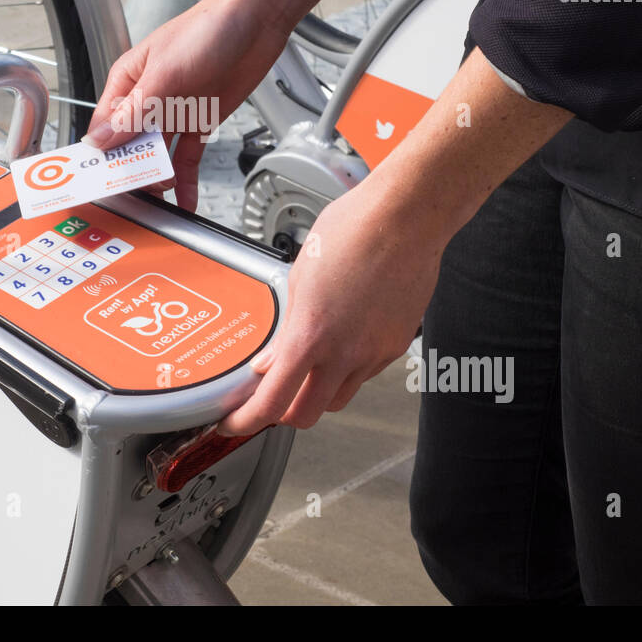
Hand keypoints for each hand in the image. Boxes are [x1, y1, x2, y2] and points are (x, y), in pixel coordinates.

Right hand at [83, 0, 287, 211]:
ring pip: (156, 155)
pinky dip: (185, 181)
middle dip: (129, 170)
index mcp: (128, 81)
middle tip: (134, 197)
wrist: (255, 21)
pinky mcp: (199, 123)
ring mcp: (174, 112)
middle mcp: (147, 99)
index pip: (103, 125)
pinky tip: (183, 201)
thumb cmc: (207, 30)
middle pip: (128, 144)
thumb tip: (100, 139)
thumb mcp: (164, 74)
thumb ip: (133, 111)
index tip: (99, 181)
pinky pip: (186, 158)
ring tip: (157, 204)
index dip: (100, 154)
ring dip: (156, 178)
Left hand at [218, 177, 443, 434]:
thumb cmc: (353, 230)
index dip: (247, 422)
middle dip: (284, 414)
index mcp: (311, 334)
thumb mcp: (300, 274)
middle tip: (272, 398)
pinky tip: (343, 341)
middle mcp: (344, 353)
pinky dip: (348, 369)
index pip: (273, 402)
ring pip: (340, 397)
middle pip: (308, 415)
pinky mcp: (396, 346)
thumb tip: (273, 359)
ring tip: (309, 365)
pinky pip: (366, 374)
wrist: (406, 218)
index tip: (235, 422)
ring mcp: (374, 353)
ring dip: (318, 393)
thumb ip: (287, 325)